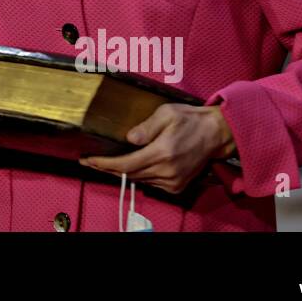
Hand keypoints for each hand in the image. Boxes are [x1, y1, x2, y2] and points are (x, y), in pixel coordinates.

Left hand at [79, 103, 235, 194]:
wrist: (215, 134)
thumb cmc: (189, 120)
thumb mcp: (166, 113)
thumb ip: (146, 127)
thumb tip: (129, 138)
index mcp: (162, 153)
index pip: (125, 164)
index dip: (103, 163)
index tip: (86, 159)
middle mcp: (167, 171)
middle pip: (128, 174)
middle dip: (108, 167)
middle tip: (90, 160)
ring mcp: (173, 181)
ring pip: (139, 180)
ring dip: (123, 172)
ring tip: (107, 161)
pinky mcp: (177, 187)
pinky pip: (151, 183)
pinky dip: (139, 175)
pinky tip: (132, 165)